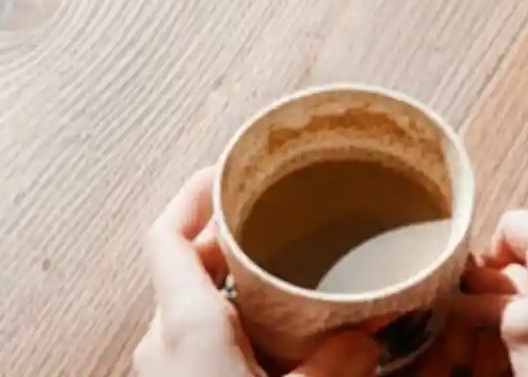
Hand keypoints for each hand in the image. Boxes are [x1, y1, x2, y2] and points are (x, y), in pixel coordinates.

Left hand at [134, 167, 378, 376]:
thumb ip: (333, 363)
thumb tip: (366, 338)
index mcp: (185, 325)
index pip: (166, 237)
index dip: (193, 195)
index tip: (230, 169)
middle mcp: (161, 342)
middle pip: (185, 265)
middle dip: (230, 235)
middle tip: (278, 214)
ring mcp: (165, 367)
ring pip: (192, 303)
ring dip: (233, 280)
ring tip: (284, 268)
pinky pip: (198, 337)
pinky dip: (232, 317)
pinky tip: (274, 329)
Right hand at [456, 210, 527, 376]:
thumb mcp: (520, 327)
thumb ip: (489, 302)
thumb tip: (467, 292)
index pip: (508, 228)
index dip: (481, 260)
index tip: (463, 296)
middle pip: (520, 273)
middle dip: (489, 306)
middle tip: (465, 342)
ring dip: (507, 336)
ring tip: (493, 365)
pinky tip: (527, 370)